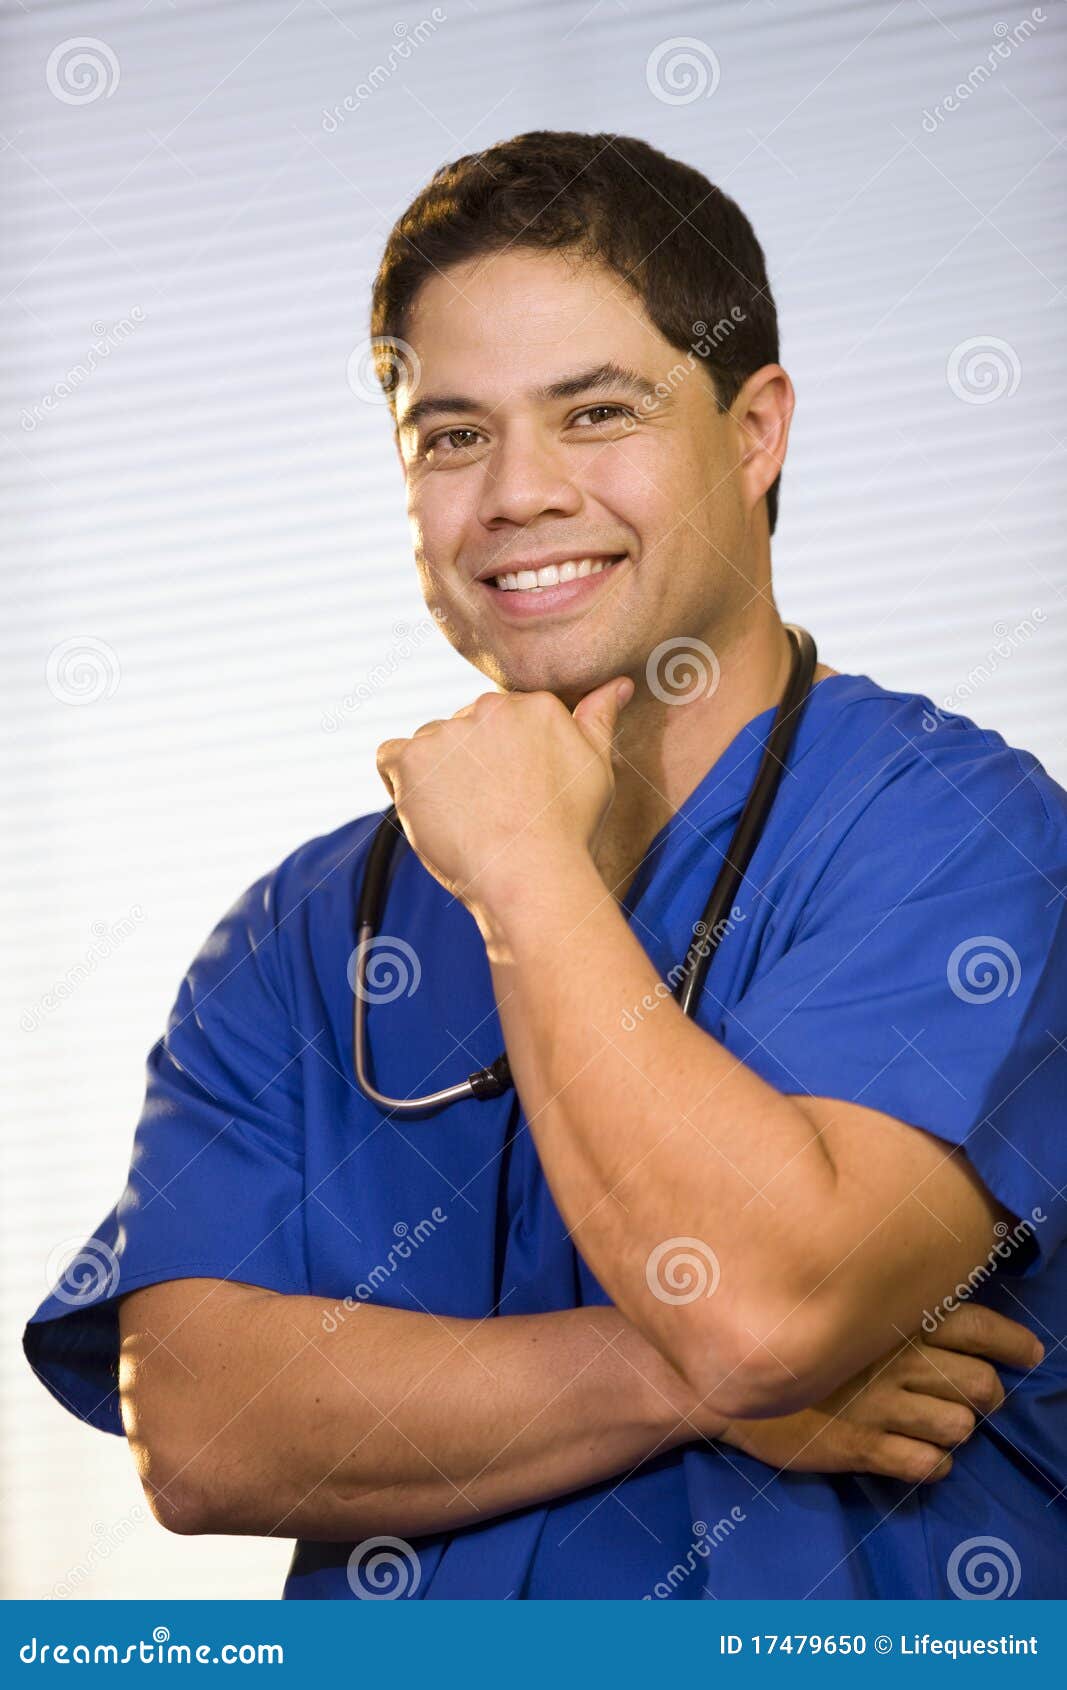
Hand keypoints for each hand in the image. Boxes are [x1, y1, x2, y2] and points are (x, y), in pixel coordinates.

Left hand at [375, 679, 633, 929]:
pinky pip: (390, 757)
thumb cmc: (568, 831)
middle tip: (491, 813)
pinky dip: (400, 781)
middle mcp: (490, 707)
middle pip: (466, 729)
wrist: (531, 875)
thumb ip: (599, 718)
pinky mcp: (411, 758)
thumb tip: (619, 683)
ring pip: (430, 745)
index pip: (502, 721)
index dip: (504, 763)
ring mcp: (448, 731)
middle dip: (471, 765)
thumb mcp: (597, 768)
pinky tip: (429, 809)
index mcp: (536, 705)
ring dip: (438, 775)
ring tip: (464, 818)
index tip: (513, 796)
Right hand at [713, 1304, 1042, 1483]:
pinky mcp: (859, 1446)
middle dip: (986, 1395)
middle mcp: (894, 1358)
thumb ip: (888, 1308)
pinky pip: (925, 1466)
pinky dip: (932, 1466)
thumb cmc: (788, 1339)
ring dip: (956, 1430)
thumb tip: (942, 1308)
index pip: (976, 1325)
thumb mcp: (840, 1308)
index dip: (1011, 1343)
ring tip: (939, 1426)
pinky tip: (918, 1457)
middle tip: (975, 1398)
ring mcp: (878, 1405)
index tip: (1028, 1353)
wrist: (727, 1379)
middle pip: (980, 1384)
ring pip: (958, 1427)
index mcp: (892, 1317)